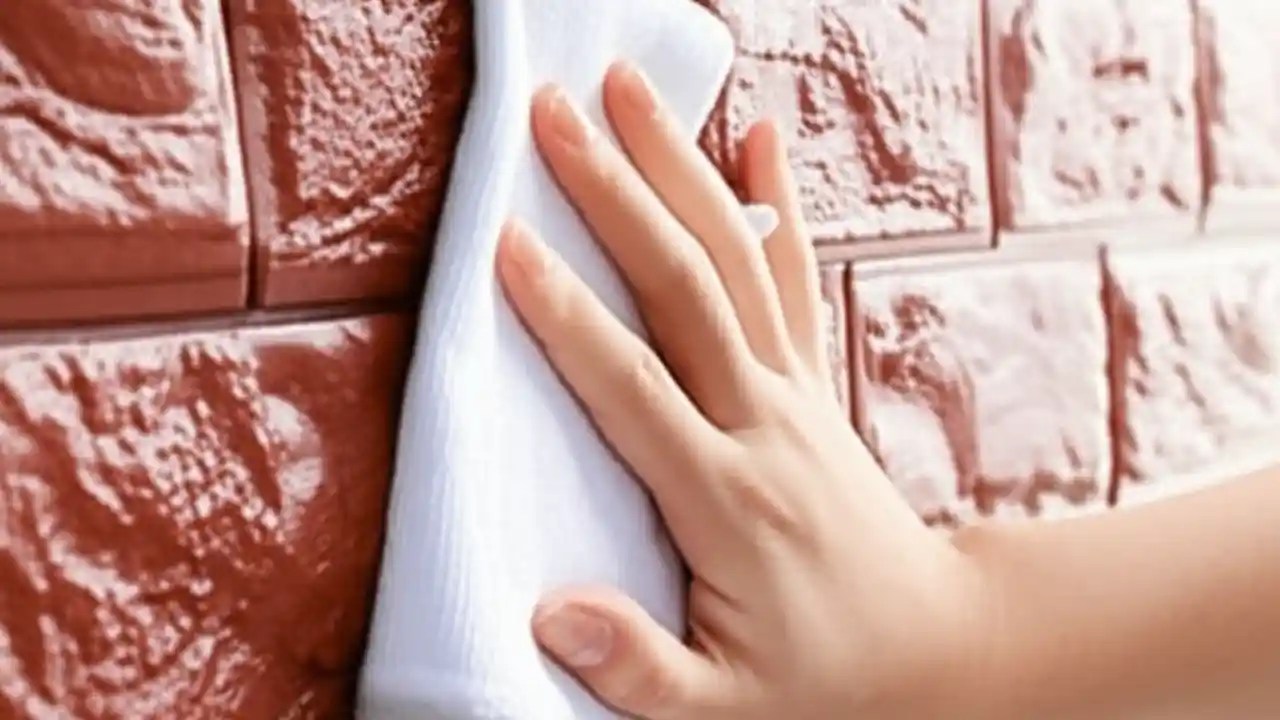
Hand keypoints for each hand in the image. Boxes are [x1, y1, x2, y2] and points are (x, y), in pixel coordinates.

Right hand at [496, 61, 990, 719]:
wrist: (940, 651)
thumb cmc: (824, 684)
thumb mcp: (725, 713)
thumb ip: (638, 666)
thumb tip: (547, 614)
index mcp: (725, 500)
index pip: (632, 387)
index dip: (567, 314)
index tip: (508, 239)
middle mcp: (763, 425)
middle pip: (685, 290)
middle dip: (616, 194)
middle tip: (555, 112)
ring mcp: (794, 397)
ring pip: (734, 261)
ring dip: (679, 169)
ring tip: (628, 91)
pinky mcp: (810, 388)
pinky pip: (794, 282)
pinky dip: (776, 206)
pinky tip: (760, 136)